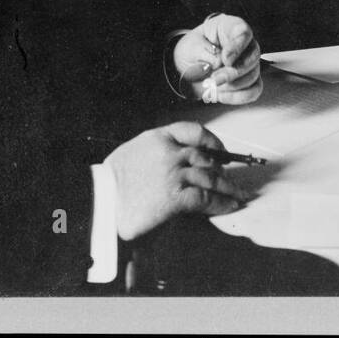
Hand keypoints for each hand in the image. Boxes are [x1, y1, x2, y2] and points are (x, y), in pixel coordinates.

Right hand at [105, 122, 249, 241]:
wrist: (100, 205)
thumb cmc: (110, 185)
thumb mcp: (132, 154)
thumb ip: (155, 152)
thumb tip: (176, 161)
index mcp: (157, 137)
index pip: (193, 131)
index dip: (212, 140)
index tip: (221, 150)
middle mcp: (169, 152)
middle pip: (206, 157)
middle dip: (222, 169)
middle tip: (231, 179)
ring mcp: (174, 174)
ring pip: (211, 177)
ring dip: (228, 188)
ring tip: (238, 195)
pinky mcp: (176, 198)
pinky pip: (207, 198)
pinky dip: (221, 203)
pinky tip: (228, 206)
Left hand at [172, 13, 262, 104]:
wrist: (188, 65)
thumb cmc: (193, 49)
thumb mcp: (193, 46)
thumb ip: (206, 52)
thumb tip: (220, 64)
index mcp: (232, 27)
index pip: (244, 33)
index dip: (237, 47)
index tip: (225, 59)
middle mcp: (246, 44)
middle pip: (253, 56)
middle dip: (234, 72)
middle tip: (215, 79)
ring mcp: (249, 63)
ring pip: (253, 75)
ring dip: (232, 85)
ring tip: (213, 86)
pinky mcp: (249, 81)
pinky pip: (254, 90)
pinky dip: (238, 96)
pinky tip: (221, 95)